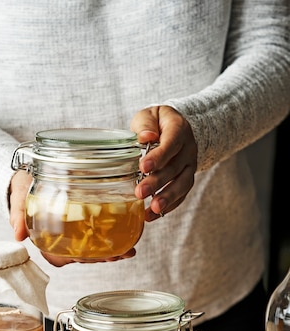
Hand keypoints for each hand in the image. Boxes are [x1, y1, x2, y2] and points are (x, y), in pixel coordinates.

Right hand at [9, 170, 135, 266]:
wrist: (27, 176)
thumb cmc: (23, 189)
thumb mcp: (19, 199)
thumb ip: (18, 215)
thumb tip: (18, 235)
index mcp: (46, 244)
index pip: (67, 258)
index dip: (85, 259)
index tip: (102, 257)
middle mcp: (61, 244)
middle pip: (84, 256)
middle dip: (104, 257)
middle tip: (121, 253)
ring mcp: (73, 237)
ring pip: (94, 250)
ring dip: (112, 251)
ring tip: (129, 249)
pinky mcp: (82, 226)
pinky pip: (98, 237)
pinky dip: (114, 238)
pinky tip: (129, 236)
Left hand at [131, 106, 197, 221]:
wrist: (174, 128)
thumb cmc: (157, 122)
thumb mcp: (149, 115)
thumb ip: (145, 125)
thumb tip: (146, 137)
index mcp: (179, 130)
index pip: (171, 144)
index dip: (158, 156)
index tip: (143, 167)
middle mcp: (188, 149)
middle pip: (175, 168)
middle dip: (157, 182)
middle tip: (140, 192)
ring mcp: (190, 166)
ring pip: (182, 184)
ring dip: (167, 198)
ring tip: (153, 209)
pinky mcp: (186, 179)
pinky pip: (181, 195)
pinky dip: (168, 207)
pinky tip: (152, 215)